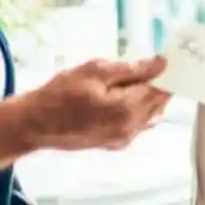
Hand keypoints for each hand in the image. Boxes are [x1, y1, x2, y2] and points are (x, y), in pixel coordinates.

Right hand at [19, 57, 170, 150]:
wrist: (34, 123)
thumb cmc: (60, 94)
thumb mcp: (96, 71)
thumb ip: (133, 69)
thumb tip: (161, 64)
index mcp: (128, 110)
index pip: (164, 90)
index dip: (169, 74)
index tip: (169, 60)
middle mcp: (130, 129)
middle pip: (159, 104)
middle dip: (157, 84)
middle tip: (146, 65)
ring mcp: (122, 139)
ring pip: (149, 115)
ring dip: (146, 97)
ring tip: (127, 80)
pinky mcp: (113, 143)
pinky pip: (135, 124)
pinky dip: (134, 109)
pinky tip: (117, 97)